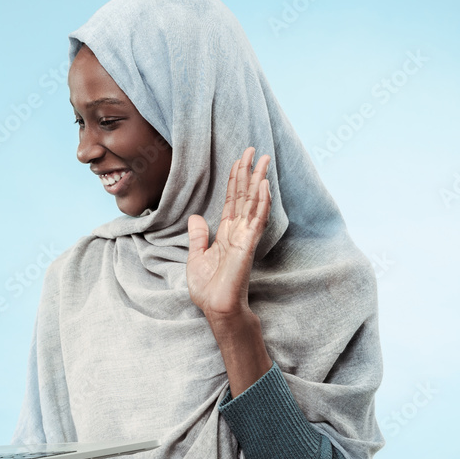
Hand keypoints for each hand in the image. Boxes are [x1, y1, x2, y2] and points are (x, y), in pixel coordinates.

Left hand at [186, 147, 271, 321]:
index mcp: (226, 234)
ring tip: (263, 159)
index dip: (235, 180)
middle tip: (254, 149)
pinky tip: (264, 185)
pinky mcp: (248, 245)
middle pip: (245, 196)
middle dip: (249, 172)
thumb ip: (198, 237)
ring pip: (254, 203)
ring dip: (258, 180)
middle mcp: (238, 232)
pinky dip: (262, 202)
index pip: (232, 201)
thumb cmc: (208, 289)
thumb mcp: (196, 258)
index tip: (239, 160)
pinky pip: (257, 220)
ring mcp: (245, 238)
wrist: (216, 309)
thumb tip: (195, 217)